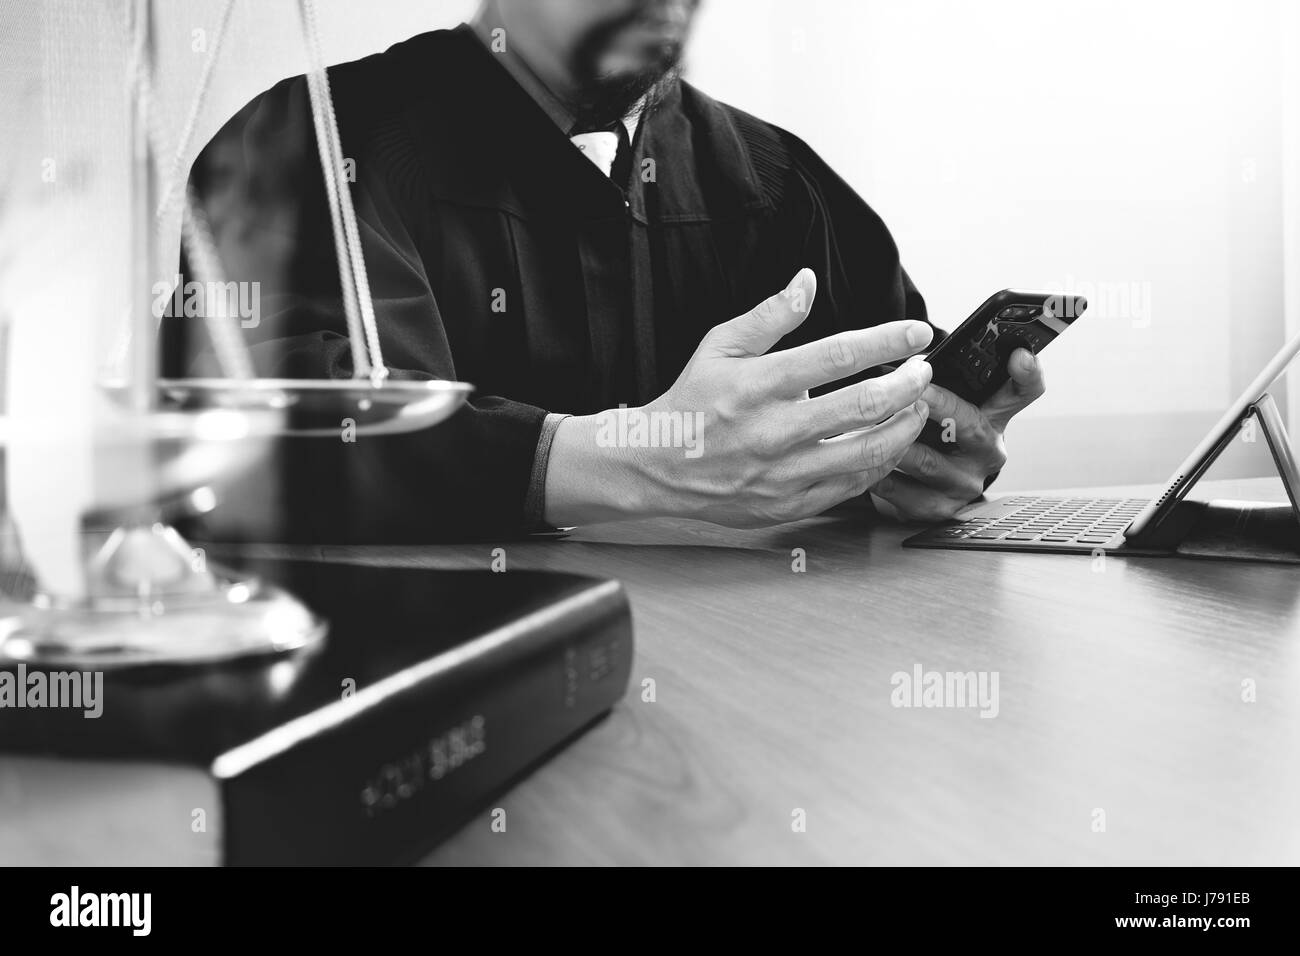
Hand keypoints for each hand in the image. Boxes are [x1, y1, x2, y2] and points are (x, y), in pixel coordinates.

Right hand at [544, 268, 934, 527]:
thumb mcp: (720, 346)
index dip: (888, 341)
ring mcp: (784, 472)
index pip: (839, 355)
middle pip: (865, 406)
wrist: (655, 466)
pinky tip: (887, 445)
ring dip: (903, 426)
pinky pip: (850, 486)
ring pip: (867, 451)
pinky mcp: (789, 503)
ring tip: (915, 408)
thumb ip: (770, 315)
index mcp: (760, 384)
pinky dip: (878, 463)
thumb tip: (807, 281)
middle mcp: (775, 430)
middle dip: (908, 385)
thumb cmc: (690, 403)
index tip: (917, 334)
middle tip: (923, 371)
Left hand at [872, 348, 1045, 521]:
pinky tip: (859, 461)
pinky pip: (902, 492)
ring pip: (927, 460)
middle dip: (938, 405)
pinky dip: (877, 475)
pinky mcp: (938, 509)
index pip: (1024, 391)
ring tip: (868, 425)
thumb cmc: (930, 429)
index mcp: (995, 415)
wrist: (919, 482)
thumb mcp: (943, 401)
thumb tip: (914, 363)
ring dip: (894, 441)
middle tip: (912, 390)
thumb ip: (940, 380)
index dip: (1027, 373)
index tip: (1019, 353)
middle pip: (972, 426)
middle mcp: (989, 452)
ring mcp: (965, 483)